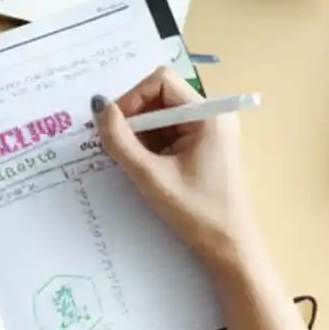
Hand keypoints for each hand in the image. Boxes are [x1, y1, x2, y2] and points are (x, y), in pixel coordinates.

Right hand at [93, 67, 258, 271]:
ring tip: (132, 160)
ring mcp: (210, 130)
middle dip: (134, 117)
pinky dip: (151, 143)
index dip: (132, 98)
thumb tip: (98, 106)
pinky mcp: (204, 145)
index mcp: (207, 115)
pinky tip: (145, 166)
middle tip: (117, 145)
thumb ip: (120, 140)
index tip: (114, 126)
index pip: (161, 81)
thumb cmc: (196, 213)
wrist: (230, 247)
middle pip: (161, 95)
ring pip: (162, 114)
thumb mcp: (151, 177)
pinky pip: (170, 131)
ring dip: (140, 132)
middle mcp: (212, 115)